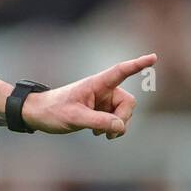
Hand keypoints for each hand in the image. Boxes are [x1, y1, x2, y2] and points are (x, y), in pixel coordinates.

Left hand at [21, 53, 155, 138]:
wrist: (38, 114)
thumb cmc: (52, 111)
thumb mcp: (73, 117)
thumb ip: (98, 121)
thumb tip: (120, 126)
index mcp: (96, 84)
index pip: (120, 72)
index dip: (138, 65)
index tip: (153, 57)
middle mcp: (103, 90)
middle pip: (128, 103)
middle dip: (122, 118)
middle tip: (107, 132)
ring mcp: (103, 100)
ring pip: (124, 113)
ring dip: (116, 126)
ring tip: (99, 133)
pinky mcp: (101, 110)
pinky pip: (117, 120)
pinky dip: (113, 128)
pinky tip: (100, 133)